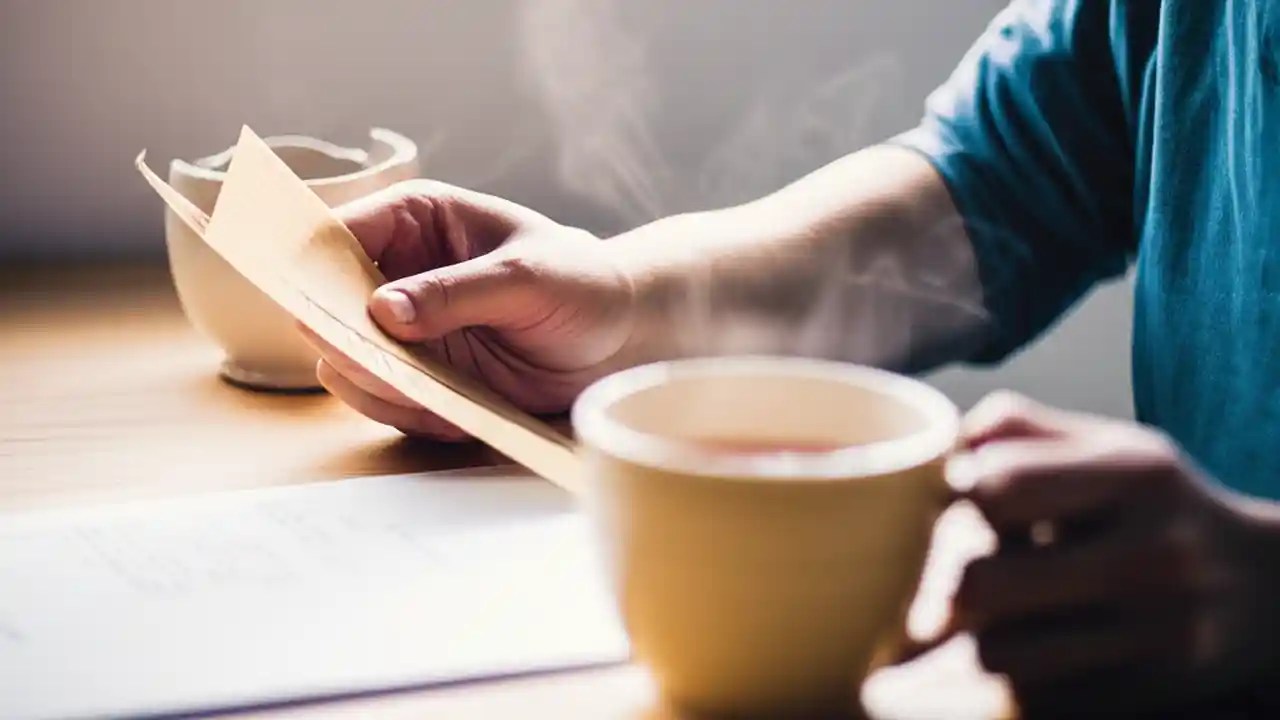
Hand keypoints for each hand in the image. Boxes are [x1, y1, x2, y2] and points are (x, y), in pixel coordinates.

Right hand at [303, 180, 634, 439]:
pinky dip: (411, 412)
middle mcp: (398, 272)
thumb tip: (383, 311)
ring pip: (351, 362)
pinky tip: (452, 411)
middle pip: (329, 306)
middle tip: (371, 363)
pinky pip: (390, 401)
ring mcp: (408, 330)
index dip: (312, 270)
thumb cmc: (581, 283)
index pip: (335, 236)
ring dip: (376, 384)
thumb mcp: (525, 278)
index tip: (314, 307)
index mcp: (416, 219)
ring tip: (422, 391)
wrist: (622, 337)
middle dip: (344, 339)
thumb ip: (454, 292)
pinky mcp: (425, 376)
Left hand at [951, 392, 1279, 716]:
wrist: (1268, 589)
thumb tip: (943, 448)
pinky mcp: (1145, 694)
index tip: (968, 499)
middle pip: (979, 583)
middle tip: (972, 571)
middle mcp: (1154, 555)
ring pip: (995, 652)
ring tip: (1009, 616)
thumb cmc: (1157, 506)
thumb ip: (1018, 425)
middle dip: (956, 578)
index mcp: (1138, 475)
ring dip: (982, 637)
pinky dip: (1019, 675)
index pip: (999, 484)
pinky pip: (1032, 696)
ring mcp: (1156, 633)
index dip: (961, 493)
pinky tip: (1041, 648)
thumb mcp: (1109, 446)